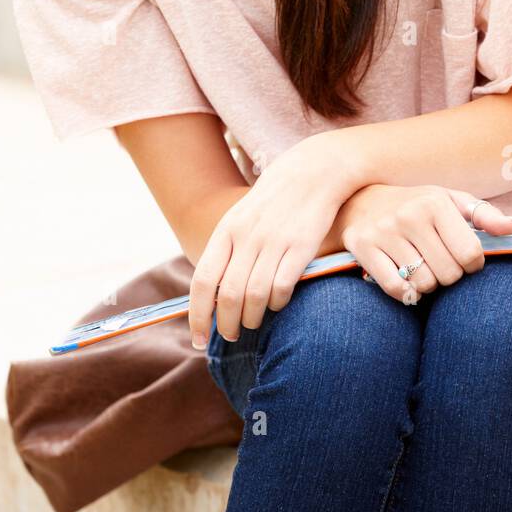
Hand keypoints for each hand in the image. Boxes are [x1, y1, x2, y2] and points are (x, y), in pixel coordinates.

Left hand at [188, 132, 357, 348]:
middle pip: (228, 295)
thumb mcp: (241, 218)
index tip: (199, 340)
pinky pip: (283, 286)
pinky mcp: (301, 246)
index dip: (197, 315)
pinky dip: (278, 303)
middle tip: (232, 336)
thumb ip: (226, 252)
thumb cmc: (274, 201)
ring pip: (255, 296)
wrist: (313, 172)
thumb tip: (210, 295)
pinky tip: (278, 304)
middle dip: (226, 325)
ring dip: (252, 319)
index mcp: (226, 230)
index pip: (203, 280)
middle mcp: (247, 236)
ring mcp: (274, 241)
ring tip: (253, 324)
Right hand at [340, 184, 511, 303]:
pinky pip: (397, 288)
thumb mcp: (450, 201)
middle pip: (449, 274)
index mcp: (435, 202)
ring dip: (426, 284)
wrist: (359, 198)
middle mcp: (409, 215)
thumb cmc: (415, 203)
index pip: (471, 255)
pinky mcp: (362, 247)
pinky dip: (405, 292)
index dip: (472, 265)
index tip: (463, 258)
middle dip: (448, 275)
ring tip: (418, 266)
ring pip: (424, 284)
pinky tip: (403, 276)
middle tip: (437, 262)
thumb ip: (486, 216)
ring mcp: (383, 231)